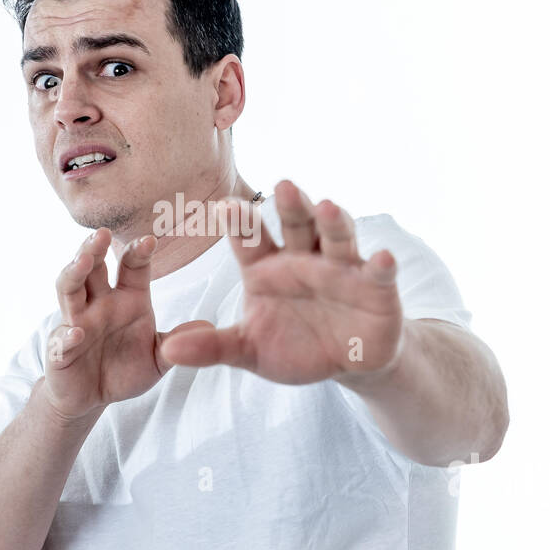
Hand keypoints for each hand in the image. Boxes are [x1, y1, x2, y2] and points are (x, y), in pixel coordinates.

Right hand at [40, 228, 216, 419]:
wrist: (93, 399)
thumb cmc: (125, 369)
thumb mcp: (158, 358)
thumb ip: (177, 341)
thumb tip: (209, 327)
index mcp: (127, 299)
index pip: (131, 267)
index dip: (138, 252)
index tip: (149, 241)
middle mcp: (99, 303)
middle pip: (93, 268)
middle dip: (95, 249)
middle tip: (102, 233)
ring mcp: (76, 322)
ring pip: (69, 290)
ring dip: (73, 273)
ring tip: (81, 261)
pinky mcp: (60, 349)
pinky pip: (62, 339)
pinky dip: (68, 336)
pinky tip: (77, 333)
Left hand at [159, 180, 405, 385]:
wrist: (344, 363)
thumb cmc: (293, 346)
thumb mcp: (248, 350)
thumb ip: (212, 347)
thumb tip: (167, 350)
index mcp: (266, 267)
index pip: (249, 240)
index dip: (239, 224)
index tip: (225, 207)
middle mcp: (304, 258)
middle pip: (296, 225)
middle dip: (290, 206)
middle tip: (282, 186)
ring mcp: (341, 270)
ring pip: (337, 238)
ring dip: (334, 223)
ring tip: (327, 207)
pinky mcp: (376, 289)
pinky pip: (379, 274)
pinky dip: (381, 266)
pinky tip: (383, 258)